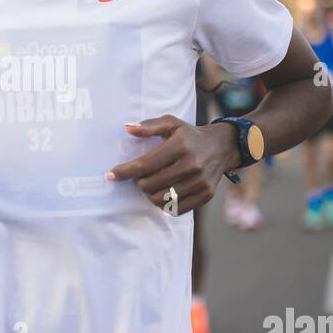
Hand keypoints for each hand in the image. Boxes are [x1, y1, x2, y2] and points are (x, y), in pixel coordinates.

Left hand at [105, 115, 239, 214]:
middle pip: (149, 185)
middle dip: (139, 182)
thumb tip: (127, 128)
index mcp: (180, 146)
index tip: (110, 175)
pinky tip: (163, 192)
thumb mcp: (172, 123)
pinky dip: (164, 203)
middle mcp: (191, 165)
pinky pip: (176, 208)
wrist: (223, 146)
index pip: (144, 165)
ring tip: (151, 185)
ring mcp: (200, 182)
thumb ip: (149, 126)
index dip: (124, 171)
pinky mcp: (205, 194)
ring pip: (160, 199)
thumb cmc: (190, 135)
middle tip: (141, 176)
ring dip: (149, 194)